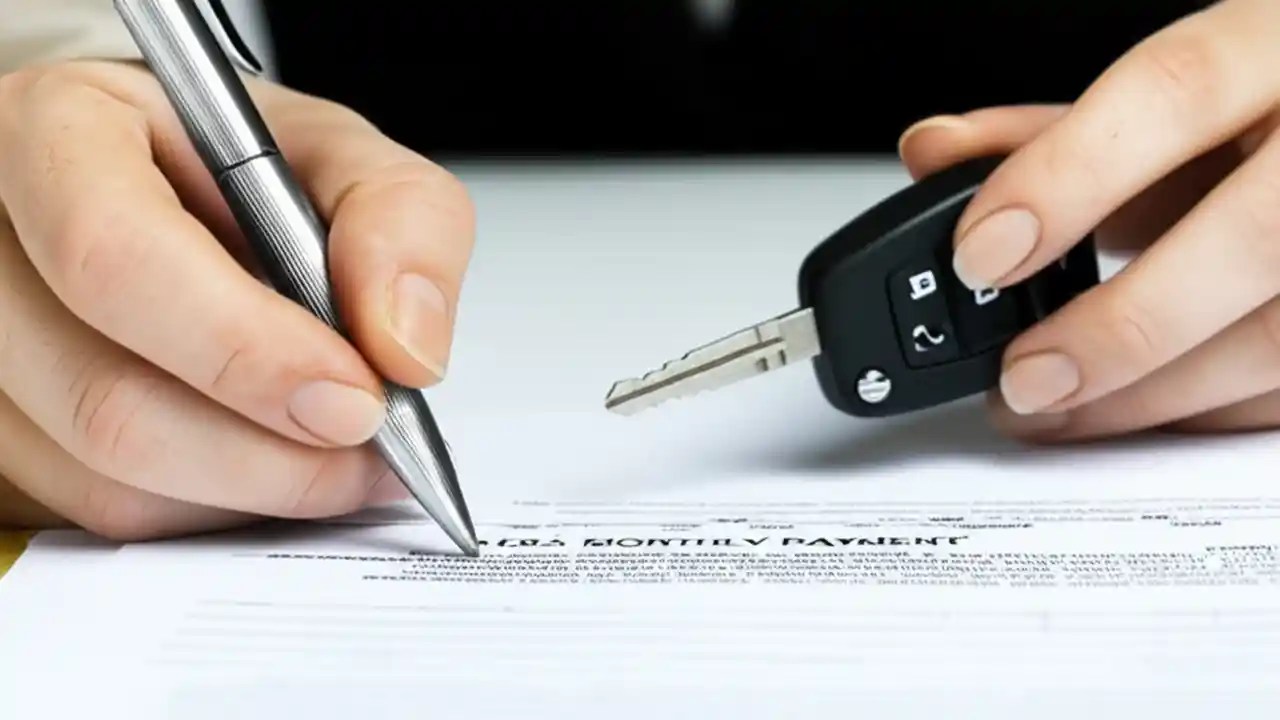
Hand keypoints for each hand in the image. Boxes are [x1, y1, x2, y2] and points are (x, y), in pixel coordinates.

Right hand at [0, 60, 474, 538]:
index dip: (245, 348)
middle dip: (269, 455)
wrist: (170, 195)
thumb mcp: (341, 157)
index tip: (357, 397)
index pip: (115, 256)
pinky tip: (262, 460)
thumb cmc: (238, 171)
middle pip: (104, 401)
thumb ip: (401, 223)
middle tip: (369, 450)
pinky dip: (207, 511)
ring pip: (103, 482)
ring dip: (248, 492)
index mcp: (55, 136)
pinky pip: (98, 518)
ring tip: (332, 455)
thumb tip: (406, 349)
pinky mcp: (3, 441)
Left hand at [897, 0, 1279, 441]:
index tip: (983, 252)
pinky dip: (1199, 410)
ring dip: (1151, 393)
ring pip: (1275, 335)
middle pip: (1250, 237)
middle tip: (1025, 376)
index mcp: (1270, 46)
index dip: (1068, 176)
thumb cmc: (1257, 106)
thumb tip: (933, 154)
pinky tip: (1127, 412)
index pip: (1174, 94)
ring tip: (1053, 411)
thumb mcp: (1164, 101)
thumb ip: (1054, 130)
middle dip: (1122, 324)